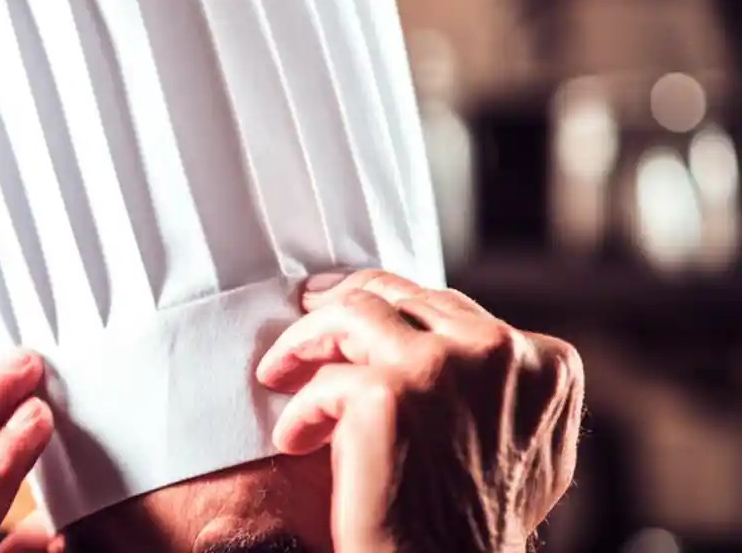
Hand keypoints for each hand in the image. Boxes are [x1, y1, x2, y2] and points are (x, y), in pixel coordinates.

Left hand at [257, 270, 584, 552]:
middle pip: (398, 296)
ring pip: (352, 314)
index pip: (449, 306)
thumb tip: (451, 341)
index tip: (353, 319)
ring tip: (279, 372)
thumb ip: (504, 387)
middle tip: (304, 315)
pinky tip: (296, 441)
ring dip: (304, 342)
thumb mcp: (529, 448)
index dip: (392, 310)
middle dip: (341, 303)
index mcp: (545, 361)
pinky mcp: (387, 393)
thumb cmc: (477, 530)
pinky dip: (300, 413)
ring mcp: (443, 366)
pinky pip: (323, 381)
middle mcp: (500, 351)